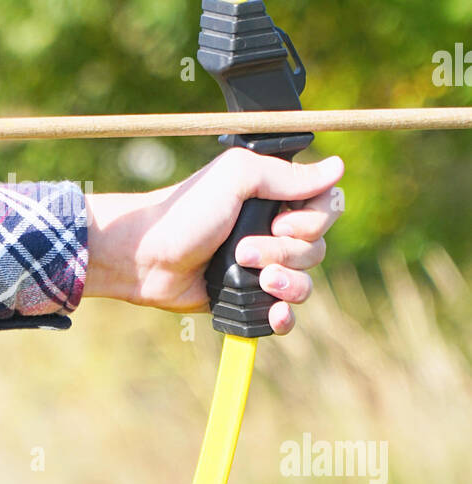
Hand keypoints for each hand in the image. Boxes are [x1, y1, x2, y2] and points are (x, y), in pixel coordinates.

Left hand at [83, 148, 344, 333]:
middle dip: (286, 253)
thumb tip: (339, 167)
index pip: (325, 206)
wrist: (145, 258)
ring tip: (256, 279)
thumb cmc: (184, 213)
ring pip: (306, 282)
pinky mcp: (249, 298)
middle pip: (317, 247)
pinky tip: (273, 314)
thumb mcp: (234, 178)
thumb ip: (286, 175)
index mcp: (273, 195)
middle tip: (244, 249)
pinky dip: (284, 316)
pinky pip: (285, 313)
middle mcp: (273, 229)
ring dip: (287, 283)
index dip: (312, 219)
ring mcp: (263, 265)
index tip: (281, 222)